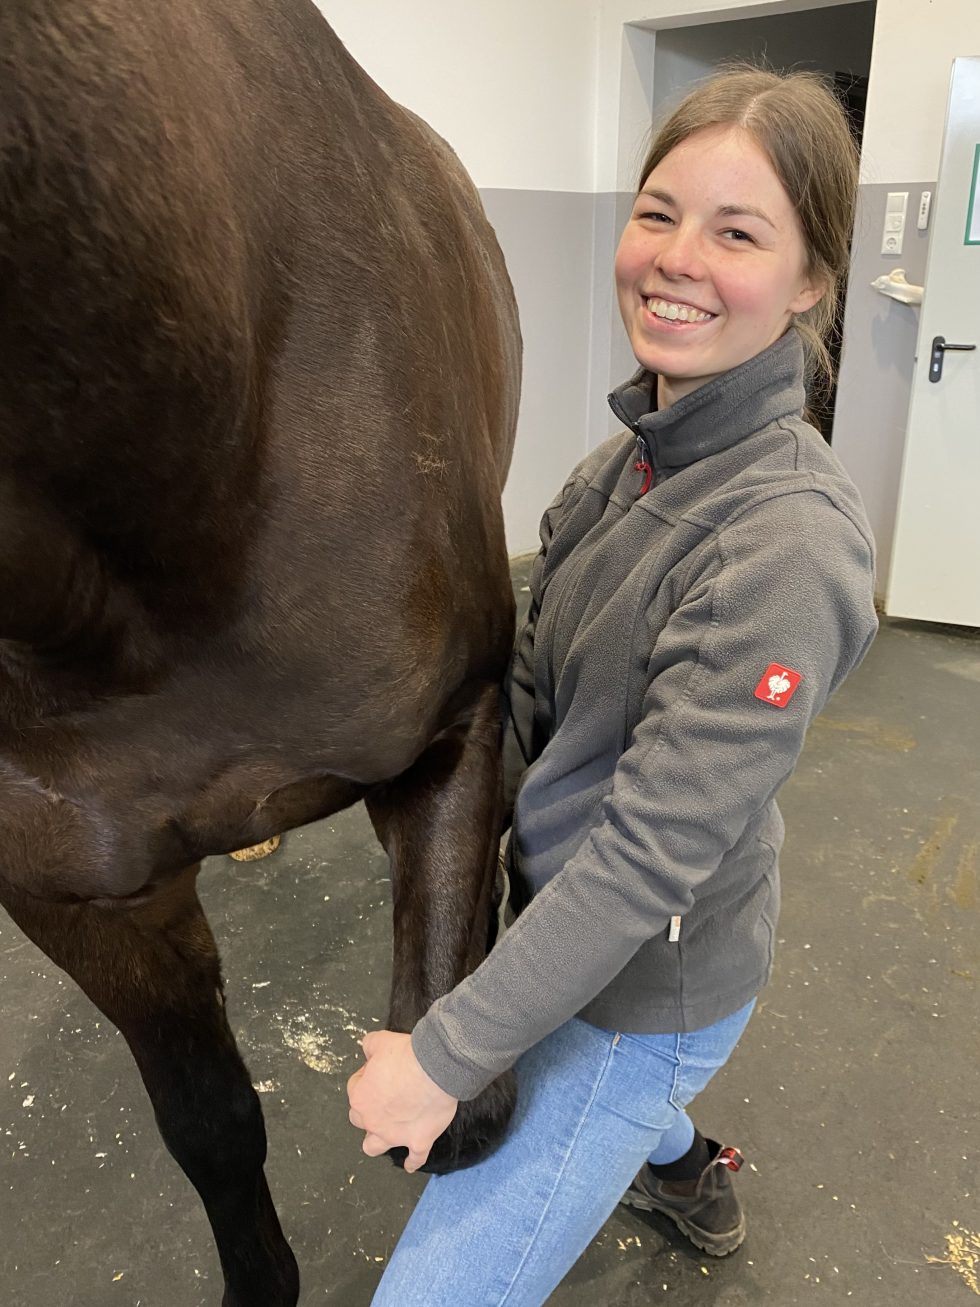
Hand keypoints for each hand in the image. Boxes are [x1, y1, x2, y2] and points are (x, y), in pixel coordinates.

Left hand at [346, 1030, 457, 1172]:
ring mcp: (395, 1135)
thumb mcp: (381, 1041)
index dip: (367, 1078)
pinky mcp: (418, 1141)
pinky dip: (413, 1161)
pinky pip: (414, 1158)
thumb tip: (367, 1048)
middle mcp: (372, 1120)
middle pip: (360, 1119)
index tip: (378, 1072)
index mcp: (360, 1097)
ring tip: (385, 1133)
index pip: (355, 1088)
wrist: (435, 1069)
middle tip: (385, 1095)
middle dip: (368, 1109)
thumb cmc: (407, 1056)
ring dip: (378, 1141)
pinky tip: (411, 1164)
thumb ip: (370, 1045)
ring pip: (374, 1146)